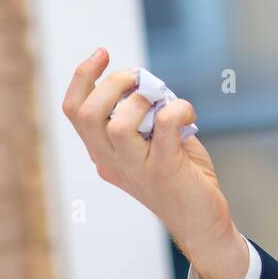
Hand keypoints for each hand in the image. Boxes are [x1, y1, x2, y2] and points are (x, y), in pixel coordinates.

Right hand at [62, 48, 249, 278]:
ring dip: (141, 100)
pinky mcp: (165, 171)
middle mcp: (111, 162)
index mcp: (103, 153)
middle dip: (111, 83)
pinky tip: (187, 114)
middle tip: (139, 78)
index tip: (102, 53)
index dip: (82, 77)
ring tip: (162, 100)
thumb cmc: (182, 179)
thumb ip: (147, 116)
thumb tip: (150, 84)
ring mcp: (136, 169)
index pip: (73, 111)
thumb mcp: (154, 144)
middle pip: (86, 114)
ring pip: (116, 125)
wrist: (204, 224)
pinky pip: (163, 126)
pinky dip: (177, 109)